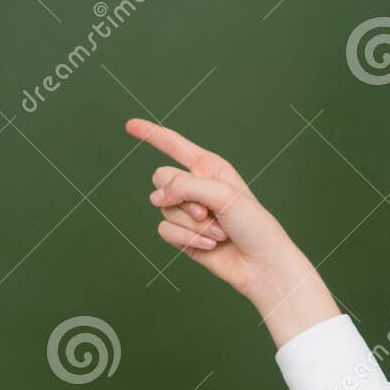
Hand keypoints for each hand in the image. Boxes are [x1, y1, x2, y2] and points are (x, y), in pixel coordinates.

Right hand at [123, 117, 338, 345]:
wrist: (261, 264)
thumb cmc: (253, 224)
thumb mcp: (222, 194)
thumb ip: (184, 187)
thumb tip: (155, 197)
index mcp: (210, 167)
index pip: (174, 145)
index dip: (151, 134)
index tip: (129, 125)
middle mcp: (196, 186)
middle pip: (161, 179)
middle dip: (181, 197)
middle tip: (206, 211)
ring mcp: (188, 212)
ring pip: (164, 210)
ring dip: (193, 225)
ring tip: (219, 232)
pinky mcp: (183, 235)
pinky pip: (165, 231)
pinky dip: (188, 240)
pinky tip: (211, 245)